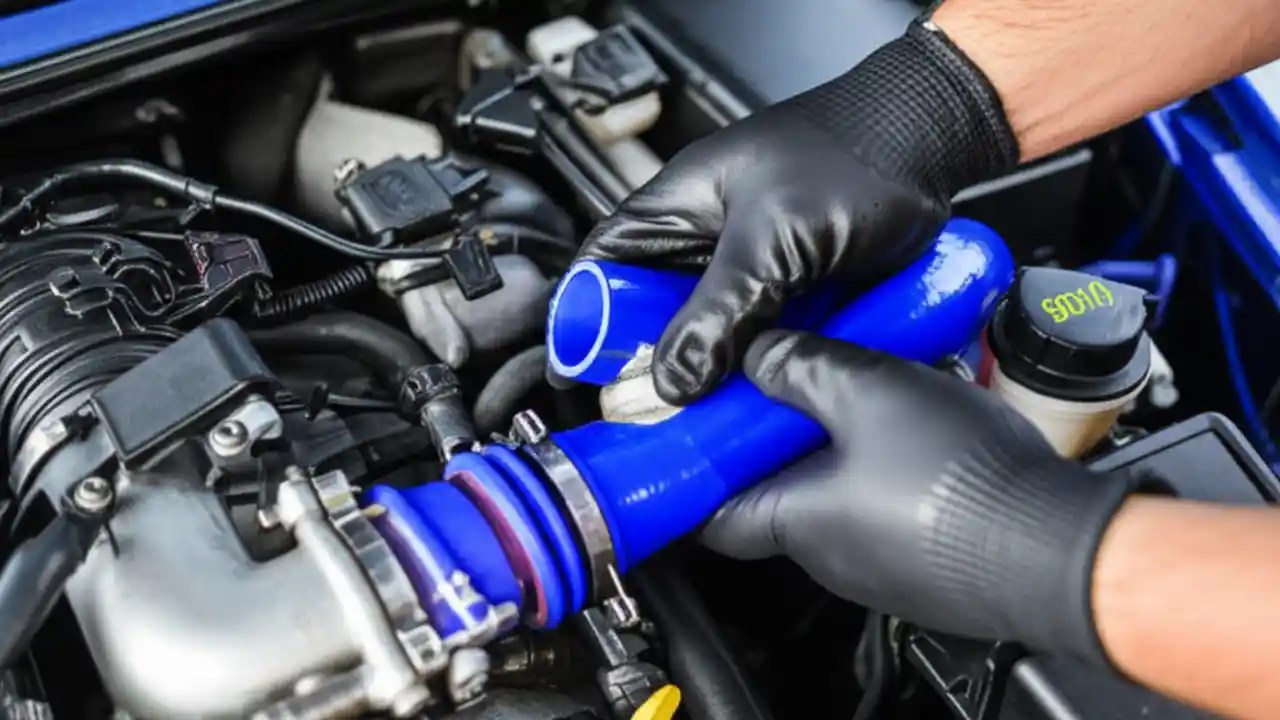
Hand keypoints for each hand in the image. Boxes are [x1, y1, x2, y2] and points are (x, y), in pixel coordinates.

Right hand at [578, 19, 1017, 403]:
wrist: (933, 148)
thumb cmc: (850, 154)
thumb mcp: (771, 237)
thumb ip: (719, 309)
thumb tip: (674, 379)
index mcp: (676, 209)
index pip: (602, 269)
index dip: (584, 322)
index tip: (581, 375)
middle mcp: (706, 244)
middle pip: (653, 318)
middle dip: (653, 365)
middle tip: (655, 412)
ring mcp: (752, 274)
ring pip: (710, 340)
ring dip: (712, 377)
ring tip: (706, 420)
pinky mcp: (794, 300)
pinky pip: (760, 347)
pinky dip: (759, 375)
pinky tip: (759, 403)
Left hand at [702, 330, 1146, 664]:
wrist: (1062, 544)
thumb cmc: (963, 482)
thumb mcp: (864, 391)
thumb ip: (799, 365)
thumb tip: (757, 354)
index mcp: (797, 521)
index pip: (710, 508)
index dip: (699, 461)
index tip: (702, 419)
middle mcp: (830, 553)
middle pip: (777, 486)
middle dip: (780, 430)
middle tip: (791, 377)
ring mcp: (880, 560)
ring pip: (837, 487)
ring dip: (841, 436)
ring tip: (864, 383)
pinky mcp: (927, 553)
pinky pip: (886, 497)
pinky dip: (886, 455)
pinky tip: (917, 417)